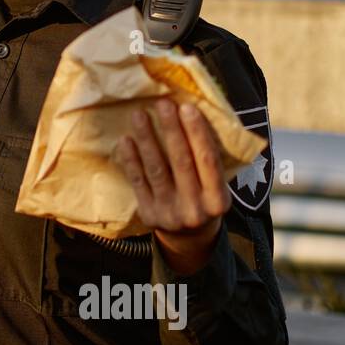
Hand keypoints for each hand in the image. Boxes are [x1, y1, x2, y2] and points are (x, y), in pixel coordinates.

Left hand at [112, 97, 230, 275]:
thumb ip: (211, 161)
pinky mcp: (149, 215)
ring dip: (147, 140)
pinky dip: (131, 160)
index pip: (208, 161)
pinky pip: (138, 182)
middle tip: (162, 104)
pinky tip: (126, 140)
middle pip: (181, 162)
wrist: (189, 240)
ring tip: (139, 115)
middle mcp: (195, 209)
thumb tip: (198, 116)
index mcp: (218, 201)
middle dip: (171, 131)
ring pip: (156, 170)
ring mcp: (170, 213)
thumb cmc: (205, 200)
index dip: (197, 134)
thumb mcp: (218, 188)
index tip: (187, 108)